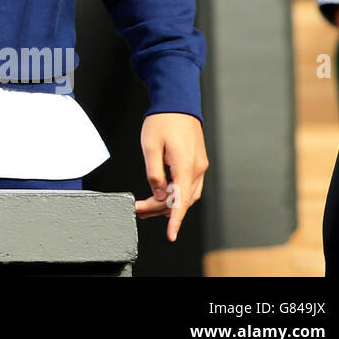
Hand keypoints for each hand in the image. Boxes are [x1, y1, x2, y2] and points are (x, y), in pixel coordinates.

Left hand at [134, 112, 208, 241]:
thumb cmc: (163, 121)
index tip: (171, 235)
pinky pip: (189, 185)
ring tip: (146, 207)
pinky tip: (162, 195)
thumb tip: (160, 195)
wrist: (178, 102)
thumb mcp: (150, 146)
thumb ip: (154, 173)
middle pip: (182, 200)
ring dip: (168, 203)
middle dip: (161, 210)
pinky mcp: (197, 162)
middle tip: (139, 211)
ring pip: (187, 195)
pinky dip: (176, 193)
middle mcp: (197, 169)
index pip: (181, 201)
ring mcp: (199, 166)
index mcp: (185, 166)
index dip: (175, 220)